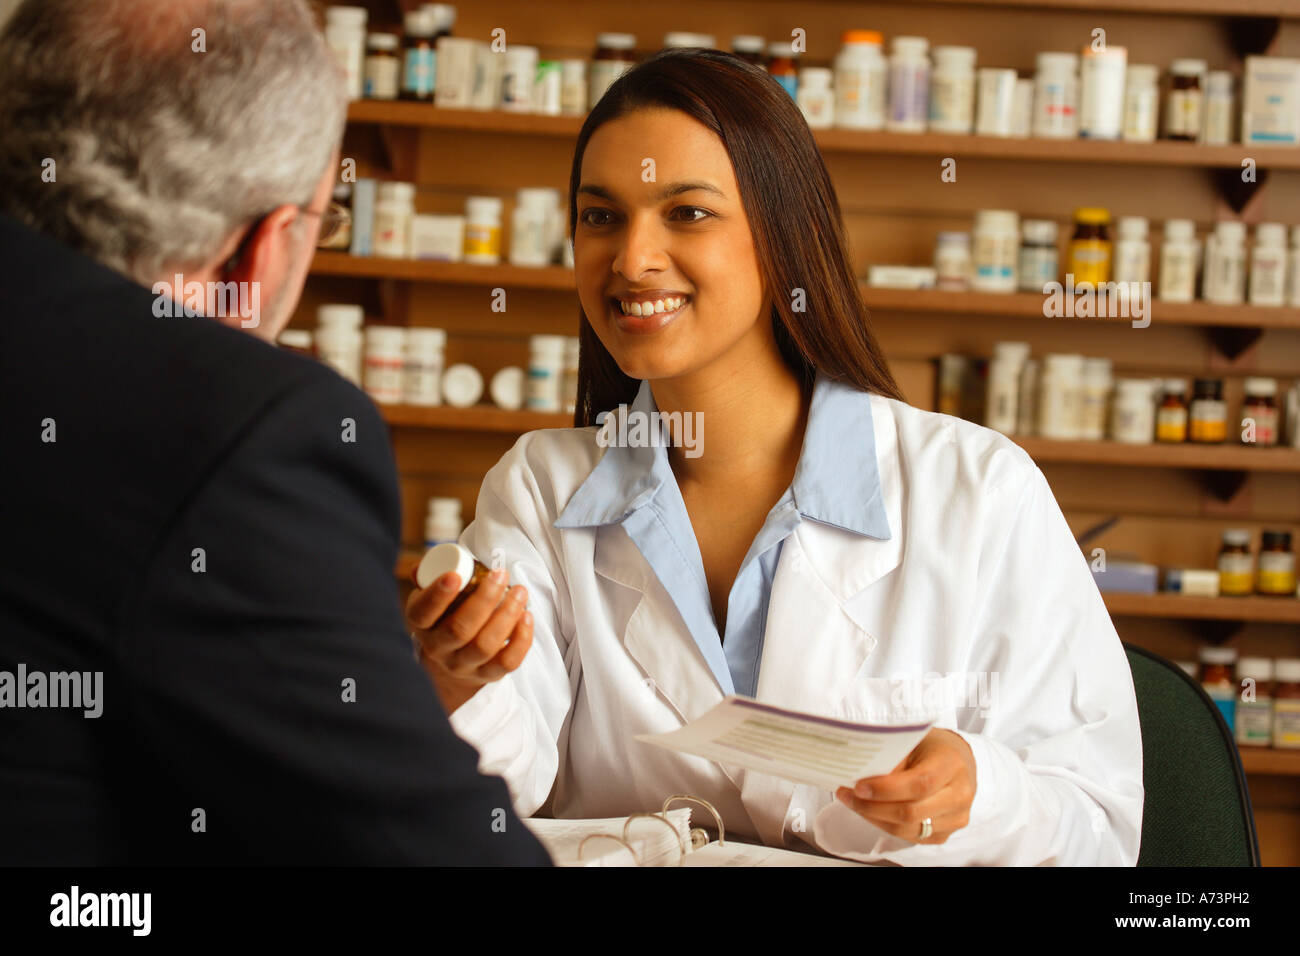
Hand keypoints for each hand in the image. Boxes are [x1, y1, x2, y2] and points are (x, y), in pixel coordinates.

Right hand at [405, 567, 533, 714]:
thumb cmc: (445, 615)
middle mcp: (438, 648)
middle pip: (459, 629)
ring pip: (485, 645)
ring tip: (519, 591)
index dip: (438, 595)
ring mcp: (463, 665)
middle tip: (501, 574)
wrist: (451, 658)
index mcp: (421, 624)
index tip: (455, 575)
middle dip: (484, 599)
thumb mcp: (431, 596)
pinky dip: (521, 639)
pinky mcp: (487, 675)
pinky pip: (507, 662)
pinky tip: (526, 616)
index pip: (423, 612)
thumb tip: (428, 563)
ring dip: (506, 615)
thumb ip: (429, 576)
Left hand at [834, 728, 976, 844]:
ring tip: (853, 802)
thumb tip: (860, 775)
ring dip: (875, 818)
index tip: (858, 786)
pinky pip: (911, 837)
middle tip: (847, 795)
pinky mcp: (946, 833)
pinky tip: (871, 811)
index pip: (920, 783)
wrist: (958, 760)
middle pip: (911, 812)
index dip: (886, 789)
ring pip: (908, 829)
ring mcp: (956, 817)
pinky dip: (886, 825)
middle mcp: (960, 794)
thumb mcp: (913, 740)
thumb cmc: (931, 746)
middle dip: (872, 807)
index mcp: (952, 764)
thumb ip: (892, 758)